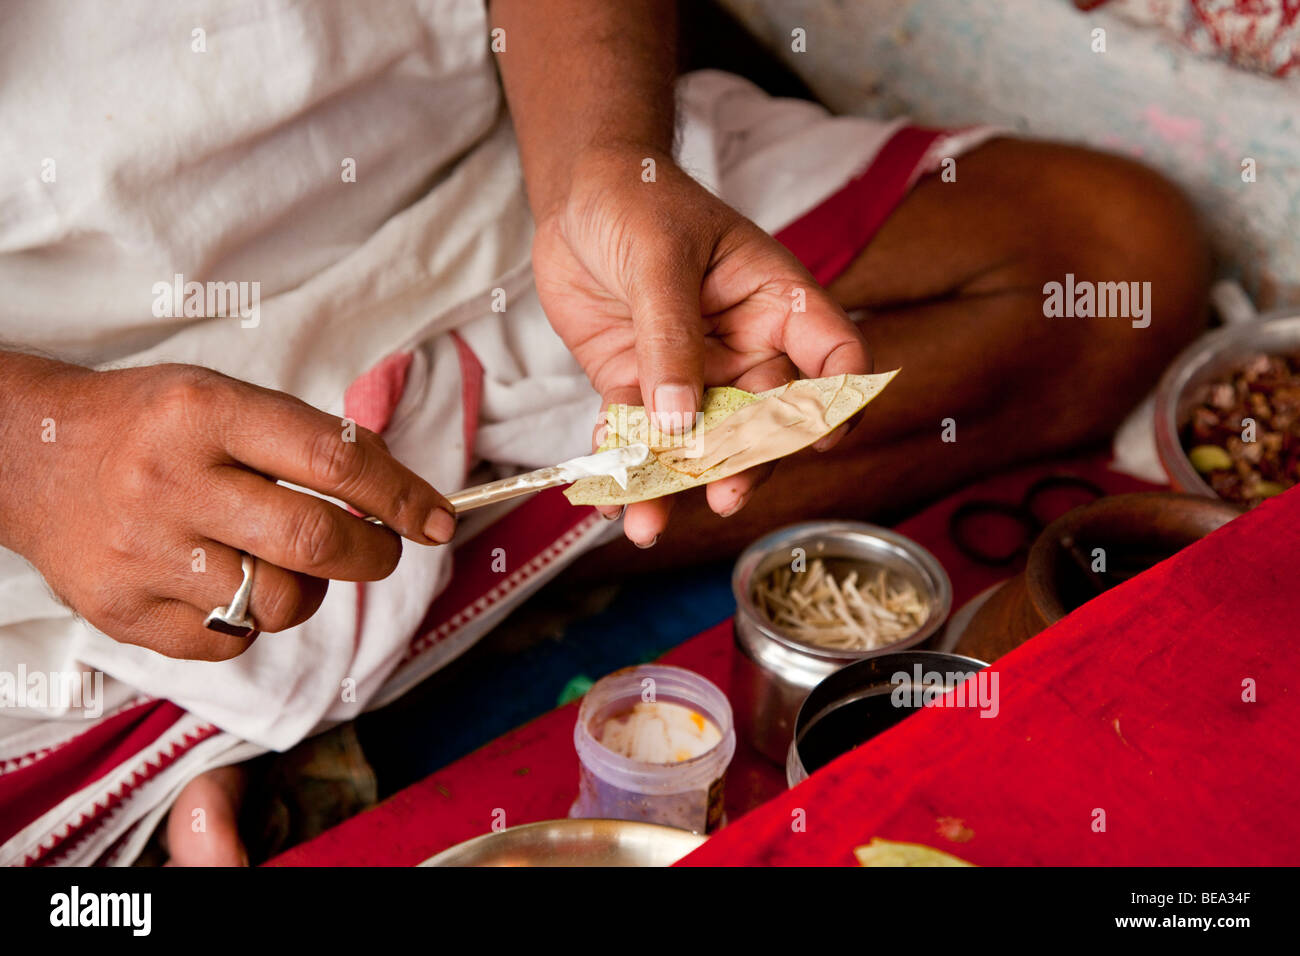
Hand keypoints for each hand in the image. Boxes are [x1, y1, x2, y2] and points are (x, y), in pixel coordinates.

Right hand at [0, 360, 454, 660]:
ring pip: (279, 603)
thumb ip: (306, 443)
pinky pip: (230, 641)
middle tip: (380, 549)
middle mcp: (171, 480)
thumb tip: (403, 501)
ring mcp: (142, 551)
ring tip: (285, 565)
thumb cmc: (151, 426)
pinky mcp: (121, 611)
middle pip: (315, 542)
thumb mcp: (223, 398)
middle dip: (373, 554)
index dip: (403, 496)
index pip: (335, 461)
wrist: (29, 458)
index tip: (437, 520)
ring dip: (310, 593)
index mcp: (206, 412)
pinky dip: (251, 623)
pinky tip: (228, 586)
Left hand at [532, 146, 871, 544]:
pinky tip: (610, 491)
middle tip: (724, 495)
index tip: (824, 438)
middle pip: (765, 419)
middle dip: (745, 463)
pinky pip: (636, 433)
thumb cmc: (638, 198)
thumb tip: (681, 422)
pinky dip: (622, 462)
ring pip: (698, 440)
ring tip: (648, 523)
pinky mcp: (637, 382)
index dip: (839, 399)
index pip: (832, 354)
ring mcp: (691, 370)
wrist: (576, 193)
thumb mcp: (659, 258)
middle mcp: (743, 345)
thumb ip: (670, 340)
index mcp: (776, 302)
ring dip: (675, 482)